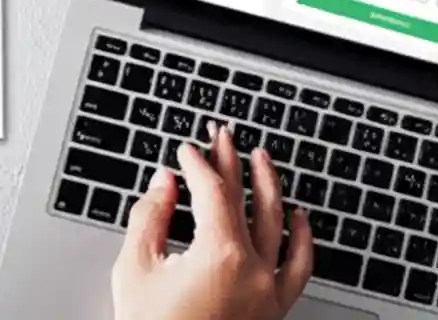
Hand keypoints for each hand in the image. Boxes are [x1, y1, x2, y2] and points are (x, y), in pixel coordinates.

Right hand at [111, 122, 313, 319]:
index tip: (186, 150)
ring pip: (279, 224)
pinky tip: (299, 216)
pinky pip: (300, 267)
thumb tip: (164, 184)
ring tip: (261, 158)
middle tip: (222, 136)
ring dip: (269, 186)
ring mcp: (269, 291)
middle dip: (230, 162)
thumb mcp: (134, 269)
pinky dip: (303, 238)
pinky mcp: (274, 310)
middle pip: (245, 199)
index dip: (197, 163)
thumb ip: (149, 218)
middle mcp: (254, 270)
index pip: (212, 191)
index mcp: (220, 255)